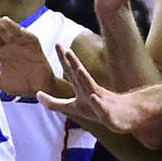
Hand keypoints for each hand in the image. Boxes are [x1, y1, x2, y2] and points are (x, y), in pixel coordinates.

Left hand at [0, 12, 58, 98]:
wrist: (39, 90)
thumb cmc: (21, 85)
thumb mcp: (1, 81)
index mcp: (3, 51)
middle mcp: (12, 45)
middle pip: (1, 30)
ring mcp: (23, 44)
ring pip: (14, 30)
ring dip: (8, 24)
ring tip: (1, 19)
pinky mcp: (34, 46)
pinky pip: (28, 36)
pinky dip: (21, 31)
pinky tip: (15, 27)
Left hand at [39, 44, 161, 147]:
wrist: (125, 116)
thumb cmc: (97, 109)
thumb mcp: (73, 107)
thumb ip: (54, 102)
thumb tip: (36, 94)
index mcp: (82, 88)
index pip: (72, 71)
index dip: (64, 59)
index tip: (57, 44)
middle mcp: (91, 91)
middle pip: (80, 75)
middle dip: (72, 62)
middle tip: (65, 48)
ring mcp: (100, 101)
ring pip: (92, 89)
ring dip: (85, 78)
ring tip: (78, 68)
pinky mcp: (108, 115)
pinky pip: (102, 109)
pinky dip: (98, 103)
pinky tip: (94, 98)